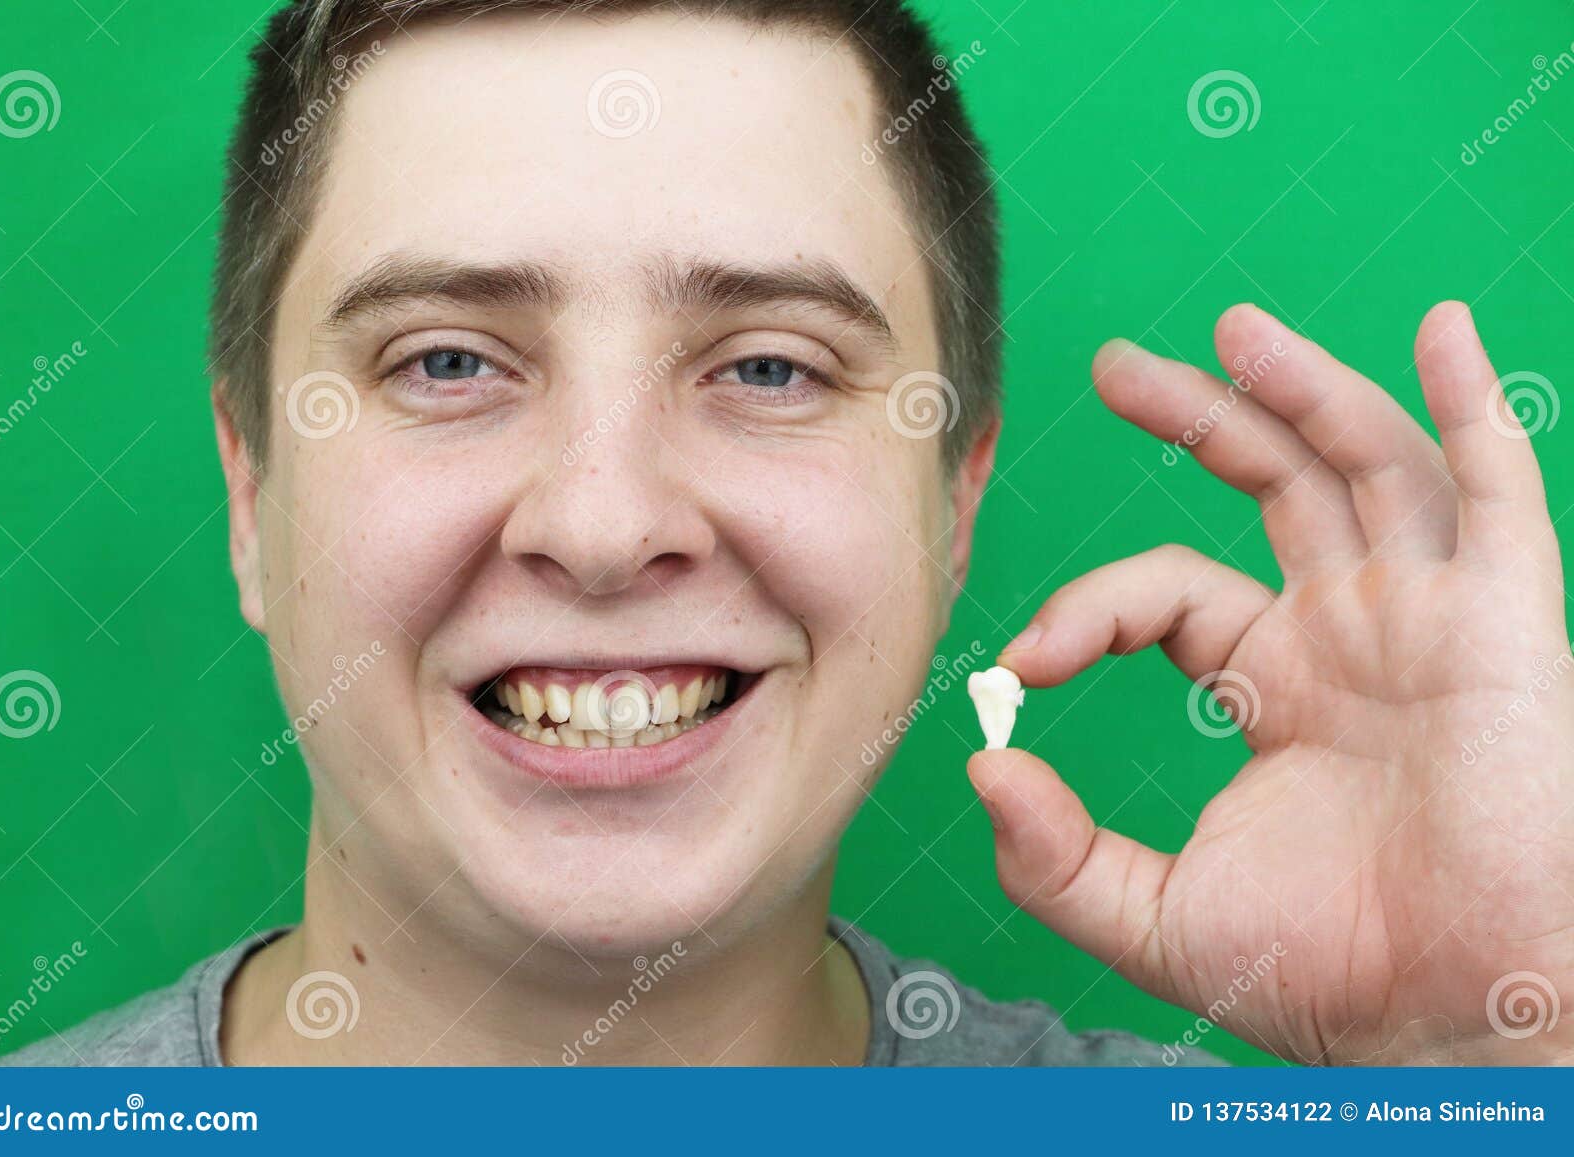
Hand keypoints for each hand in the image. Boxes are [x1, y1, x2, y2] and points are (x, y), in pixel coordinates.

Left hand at [969, 302, 1573, 1064]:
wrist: (1452, 1022)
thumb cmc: (1324, 974)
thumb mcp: (1154, 915)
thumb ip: (1054, 856)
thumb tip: (982, 767)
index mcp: (1273, 682)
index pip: (1166, 594)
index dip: (1089, 608)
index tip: (1028, 656)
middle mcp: (1350, 632)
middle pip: (1270, 487)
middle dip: (1196, 418)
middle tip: (1113, 368)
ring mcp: (1427, 619)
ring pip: (1366, 466)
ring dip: (1303, 389)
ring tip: (1230, 327)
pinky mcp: (1504, 626)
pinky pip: (1498, 494)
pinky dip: (1473, 407)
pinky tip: (1443, 331)